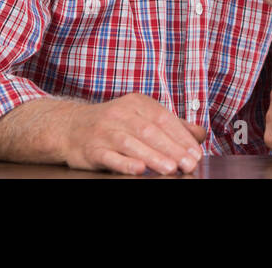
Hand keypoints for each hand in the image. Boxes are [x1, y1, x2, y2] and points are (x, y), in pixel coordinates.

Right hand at [59, 93, 207, 174]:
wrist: (71, 127)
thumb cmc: (114, 123)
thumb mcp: (142, 116)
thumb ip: (172, 125)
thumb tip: (200, 135)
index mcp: (137, 103)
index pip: (163, 118)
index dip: (181, 136)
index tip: (196, 152)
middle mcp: (120, 114)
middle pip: (150, 131)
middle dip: (172, 148)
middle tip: (189, 163)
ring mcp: (104, 131)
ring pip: (131, 143)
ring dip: (153, 156)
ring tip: (171, 168)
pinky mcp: (91, 149)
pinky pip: (110, 156)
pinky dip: (125, 163)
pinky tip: (138, 169)